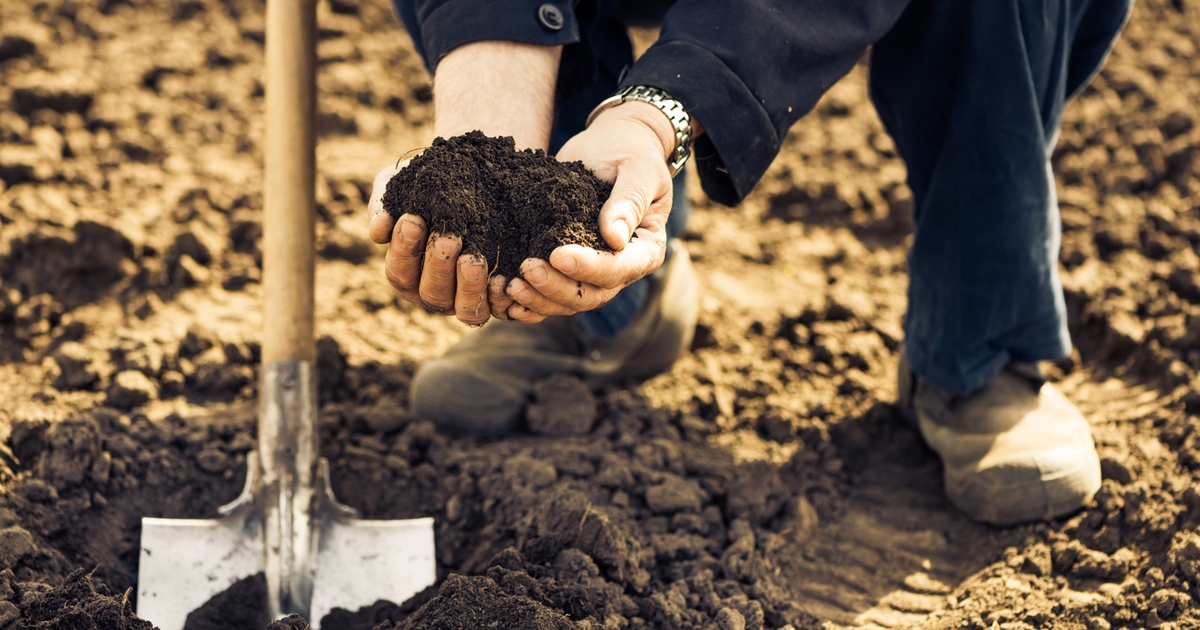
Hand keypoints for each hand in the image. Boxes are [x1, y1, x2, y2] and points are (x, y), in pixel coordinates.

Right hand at [367, 160, 514, 324]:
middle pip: (431, 293)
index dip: (403, 250)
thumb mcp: (405, 185)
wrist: (480, 178)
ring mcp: (465, 301)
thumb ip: (385, 204)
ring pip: (463, 309)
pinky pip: (496, 309)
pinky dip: (498, 296)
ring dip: (468, 285)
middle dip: (438, 266)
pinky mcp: (496, 301)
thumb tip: (377, 231)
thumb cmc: (434, 186)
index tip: (413, 219)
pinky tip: (501, 275)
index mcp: (408, 273)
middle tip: (448, 239)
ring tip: (473, 259)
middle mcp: (435, 293)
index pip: (400, 272)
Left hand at [503, 101, 675, 323]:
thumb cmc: (629, 151)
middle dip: (556, 287)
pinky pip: (549, 296)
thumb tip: (615, 239)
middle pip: (590, 295)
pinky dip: (528, 303)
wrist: (609, 144)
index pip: (619, 269)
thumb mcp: (637, 168)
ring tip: (509, 286)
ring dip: (538, 299)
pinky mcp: (566, 268)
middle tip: (526, 269)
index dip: (588, 267)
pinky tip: (504, 298)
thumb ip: (628, 201)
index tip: (557, 254)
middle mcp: (621, 269)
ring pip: (567, 302)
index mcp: (645, 249)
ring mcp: (591, 272)